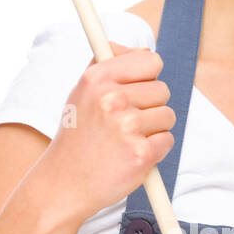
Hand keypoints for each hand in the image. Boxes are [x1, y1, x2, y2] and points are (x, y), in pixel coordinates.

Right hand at [38, 42, 175, 222]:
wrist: (65, 183)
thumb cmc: (78, 135)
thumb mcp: (82, 92)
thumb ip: (110, 64)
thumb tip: (145, 50)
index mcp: (97, 78)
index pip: (150, 60)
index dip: (147, 76)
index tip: (136, 89)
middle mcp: (111, 99)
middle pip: (162, 89)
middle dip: (150, 106)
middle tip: (125, 123)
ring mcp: (127, 127)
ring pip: (168, 116)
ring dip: (154, 129)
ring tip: (126, 140)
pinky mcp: (141, 154)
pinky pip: (167, 140)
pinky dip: (155, 150)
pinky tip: (131, 155)